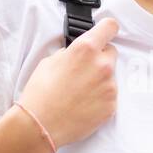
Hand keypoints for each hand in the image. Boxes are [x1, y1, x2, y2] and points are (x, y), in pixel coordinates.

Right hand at [17, 17, 119, 148]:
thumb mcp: (50, 61)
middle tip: (83, 71)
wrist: (40, 125)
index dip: (106, 30)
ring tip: (79, 92)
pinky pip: (109, 96)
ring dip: (99, 80)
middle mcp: (102, 65)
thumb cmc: (41, 93)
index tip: (104, 33)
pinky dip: (100, 98)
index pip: (110, 27)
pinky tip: (83, 104)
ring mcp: (110, 86)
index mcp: (86, 49)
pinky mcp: (111, 105)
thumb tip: (77, 53)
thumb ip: (70, 53)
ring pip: (110, 76)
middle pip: (111, 53)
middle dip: (100, 58)